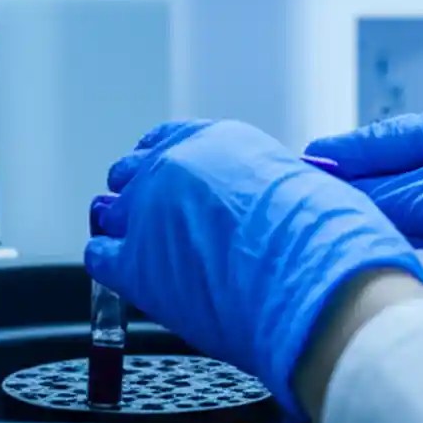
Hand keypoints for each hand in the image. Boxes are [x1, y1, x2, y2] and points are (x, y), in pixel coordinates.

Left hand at [86, 120, 422, 420]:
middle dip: (144, 191)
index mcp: (220, 142)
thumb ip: (272, 185)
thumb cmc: (322, 238)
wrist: (310, 282)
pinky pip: (100, 256)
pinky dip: (110, 261)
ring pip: (113, 211)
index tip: (172, 172)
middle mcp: (176, 168)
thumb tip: (276, 201)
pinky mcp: (135, 265)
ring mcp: (148, 215)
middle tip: (162, 216)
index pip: (174, 139)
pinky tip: (124, 270)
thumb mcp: (307, 184)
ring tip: (140, 243)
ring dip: (124, 225)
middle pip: (136, 171)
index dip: (170, 160)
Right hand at [306, 111, 422, 372]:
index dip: (344, 152)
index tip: (302, 161)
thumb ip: (397, 197)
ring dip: (382, 199)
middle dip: (357, 175)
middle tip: (309, 191)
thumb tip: (345, 195)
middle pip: (401, 159)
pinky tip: (392, 231)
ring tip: (339, 212)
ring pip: (420, 188)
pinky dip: (411, 220)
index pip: (389, 136)